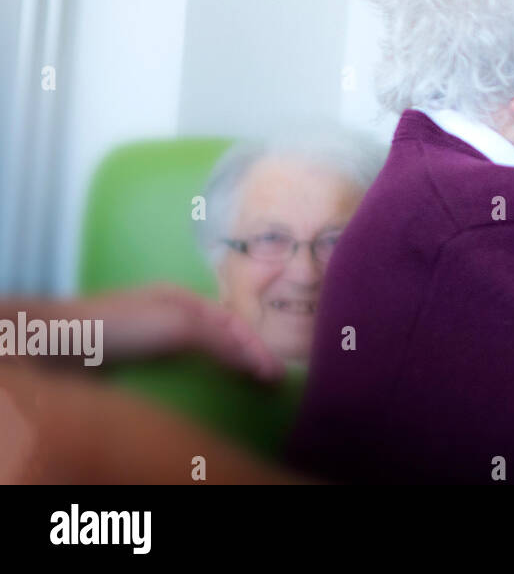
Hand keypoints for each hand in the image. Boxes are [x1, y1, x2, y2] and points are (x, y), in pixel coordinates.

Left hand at [84, 284, 282, 379]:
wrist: (58, 344)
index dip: (256, 346)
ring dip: (224, 369)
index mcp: (184, 299)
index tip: (275, 374)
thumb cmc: (122, 326)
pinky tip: (203, 393)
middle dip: (247, 355)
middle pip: (219, 335)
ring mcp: (151, 341)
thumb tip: (258, 358)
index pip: (233, 321)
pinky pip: (176, 370)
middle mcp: (171, 316)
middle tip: (268, 382)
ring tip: (244, 389)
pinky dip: (198, 380)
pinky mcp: (134, 364)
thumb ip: (221, 339)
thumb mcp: (179, 324)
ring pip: (199, 354)